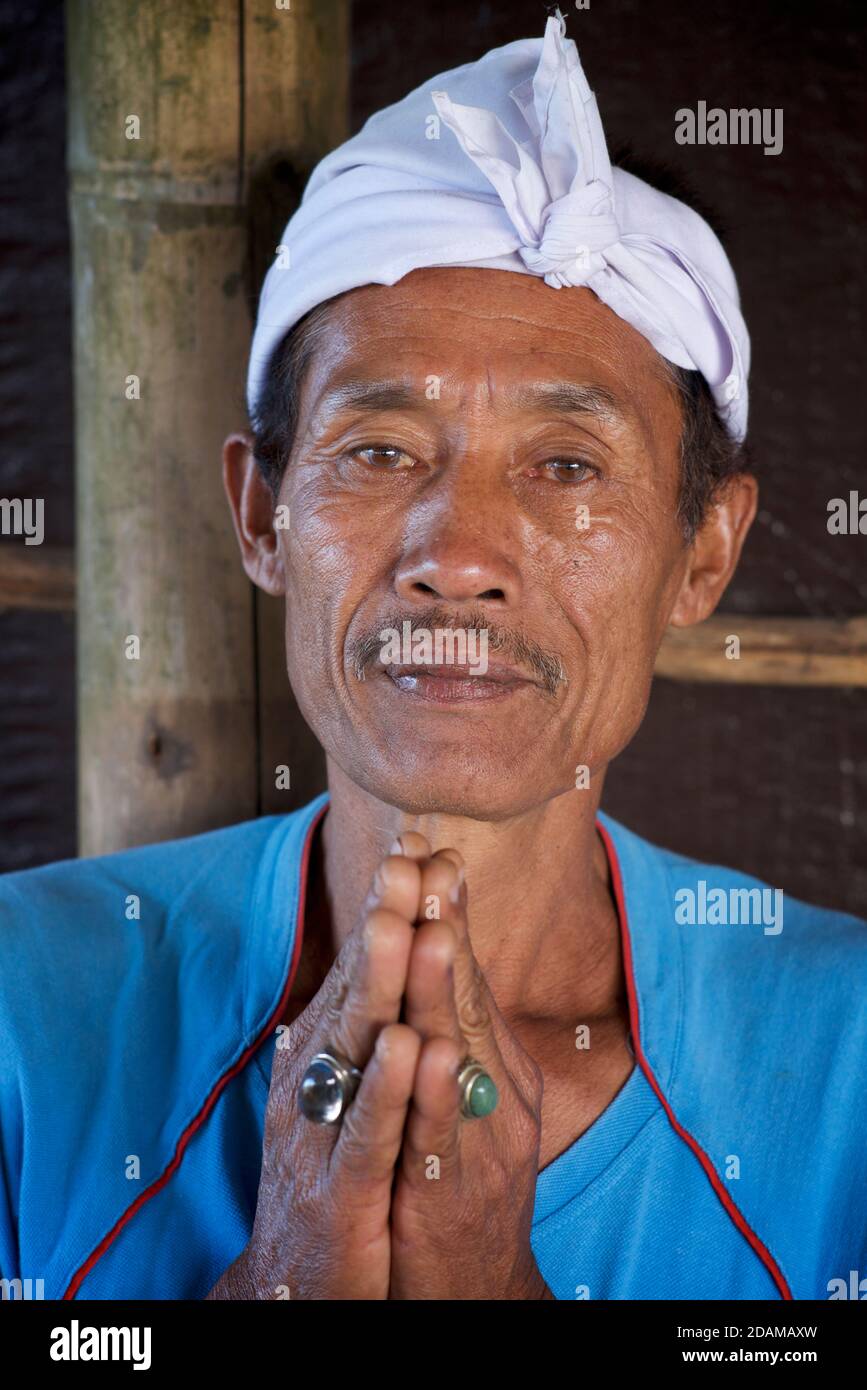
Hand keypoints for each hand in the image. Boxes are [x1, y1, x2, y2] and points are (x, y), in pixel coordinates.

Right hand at [206, 845, 424, 1299]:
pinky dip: (392, 1089)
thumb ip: (375, 1018)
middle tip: (406, 855)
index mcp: (330, 1052)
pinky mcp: (340, 1191)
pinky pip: (370, 1131)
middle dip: (383, 921)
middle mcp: (320, 1079)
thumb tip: (399, 938)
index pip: (365, 965)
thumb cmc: (342, 1174)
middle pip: (358, 989)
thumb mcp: (358, 1086)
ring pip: (359, 1049)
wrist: (308, 1286)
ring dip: (381, 984)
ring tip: (405, 924)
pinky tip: (417, 1047)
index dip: (392, 904)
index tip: (422, 840)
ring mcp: (326, 1133)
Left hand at [388, 838, 553, 1299]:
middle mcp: (493, 1091)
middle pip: (466, 998)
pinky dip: (437, 1093)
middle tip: (429, 861)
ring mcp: (478, 1140)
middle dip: (446, 928)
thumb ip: (452, 1026)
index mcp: (489, 1062)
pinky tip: (427, 1053)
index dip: (446, 912)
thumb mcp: (458, 1092)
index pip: (464, 974)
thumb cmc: (452, 1178)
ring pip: (458, 1056)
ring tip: (435, 934)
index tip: (428, 847)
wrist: (466, 1285)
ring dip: (446, 993)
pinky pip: (443, 1137)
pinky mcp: (452, 1192)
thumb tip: (436, 950)